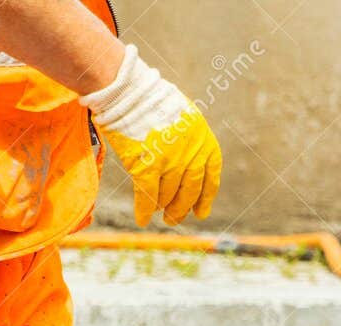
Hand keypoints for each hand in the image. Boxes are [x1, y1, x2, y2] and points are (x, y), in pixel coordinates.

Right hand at [80, 45, 221, 226]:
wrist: (129, 91)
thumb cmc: (151, 101)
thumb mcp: (183, 116)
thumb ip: (189, 140)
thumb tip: (186, 165)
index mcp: (202, 138)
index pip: (211, 174)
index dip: (206, 196)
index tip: (201, 212)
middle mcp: (190, 152)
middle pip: (190, 189)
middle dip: (183, 207)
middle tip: (174, 219)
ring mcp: (170, 161)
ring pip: (169, 195)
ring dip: (165, 208)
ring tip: (160, 215)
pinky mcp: (147, 167)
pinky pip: (148, 196)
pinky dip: (145, 210)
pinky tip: (142, 219)